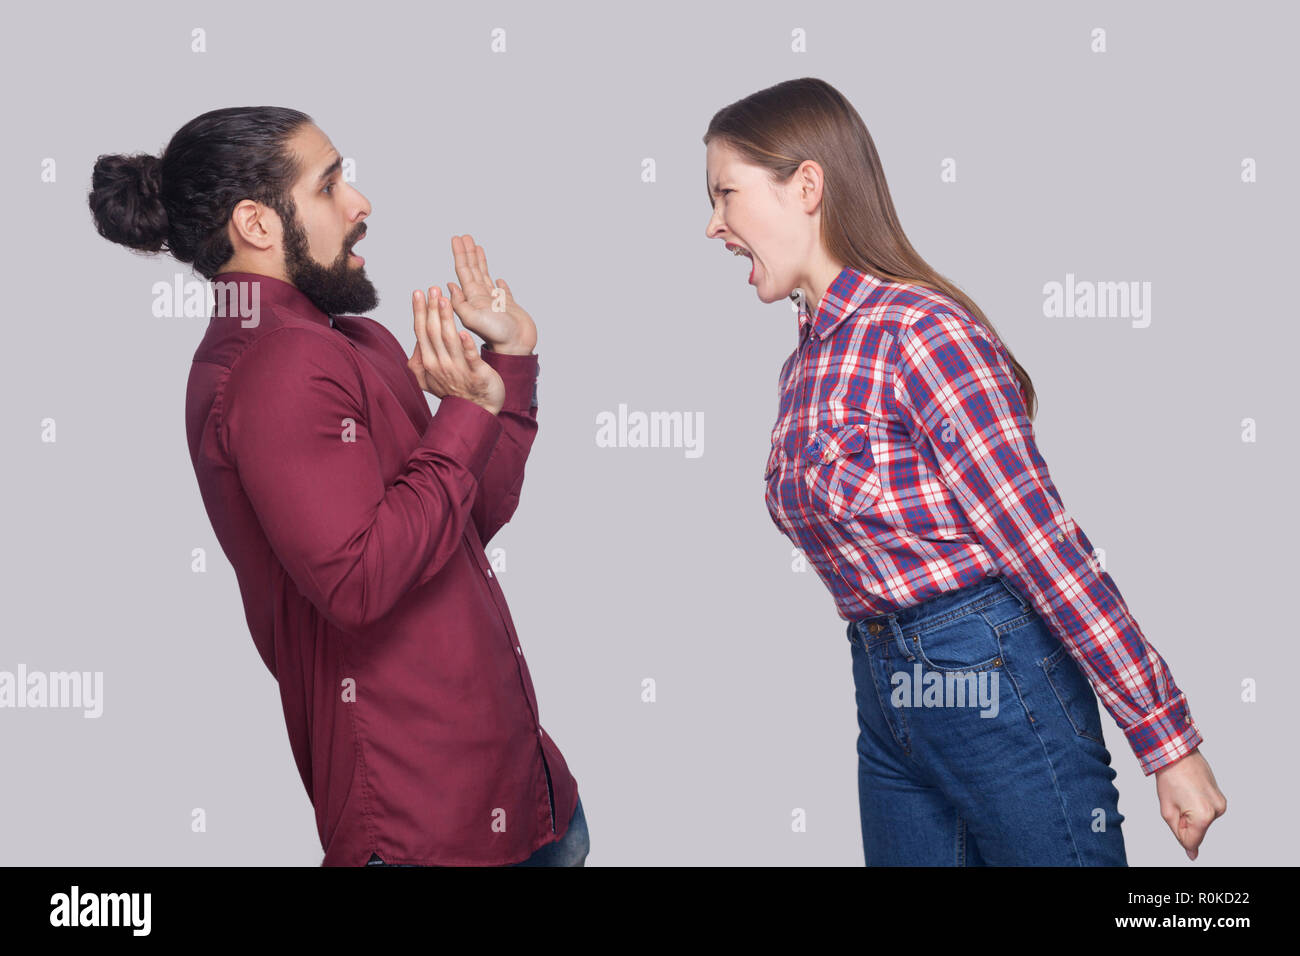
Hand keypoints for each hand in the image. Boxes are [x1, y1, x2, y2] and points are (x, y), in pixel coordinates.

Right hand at [408, 285, 503, 414]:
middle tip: (432, 288)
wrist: (476, 411)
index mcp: (429, 362)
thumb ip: (418, 363)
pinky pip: (470, 359)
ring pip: (450, 340)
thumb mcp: (429, 380)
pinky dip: (466, 346)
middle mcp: (441, 365)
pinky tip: (463, 332)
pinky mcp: (476, 375)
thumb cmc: (456, 392)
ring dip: (446, 319)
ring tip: (445, 300)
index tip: (418, 292)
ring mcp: (458, 370)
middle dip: (431, 309)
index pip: (421, 332)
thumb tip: (414, 347)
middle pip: (433, 332)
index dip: (419, 311)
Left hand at [444, 234, 536, 353]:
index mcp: (472, 299)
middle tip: (464, 236)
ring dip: (480, 262)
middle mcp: (481, 298)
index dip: (459, 255)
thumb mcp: (473, 319)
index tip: (456, 239)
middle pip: (472, 270)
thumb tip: (449, 286)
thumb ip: (460, 303)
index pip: (463, 272)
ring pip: (485, 277)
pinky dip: (499, 283)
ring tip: (477, 247)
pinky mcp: (509, 307)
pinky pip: (502, 291)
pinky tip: (497, 278)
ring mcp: (494, 302)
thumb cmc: (497, 336)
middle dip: (468, 253)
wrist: (518, 347)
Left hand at [1153, 749, 1226, 859]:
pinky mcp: (1221, 798)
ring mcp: (1221, 804)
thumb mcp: (1167, 810)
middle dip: (1184, 821)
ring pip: (1202, 822)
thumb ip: (1179, 833)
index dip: (1179, 832)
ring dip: (1191, 814)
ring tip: (1183, 793)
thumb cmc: (1170, 778)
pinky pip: (1207, 812)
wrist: (1178, 754)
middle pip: (1197, 831)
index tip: (1175, 815)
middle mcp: (1217, 811)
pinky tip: (1190, 792)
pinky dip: (1197, 807)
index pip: (1192, 841)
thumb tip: (1191, 852)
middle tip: (1177, 800)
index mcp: (1203, 815)